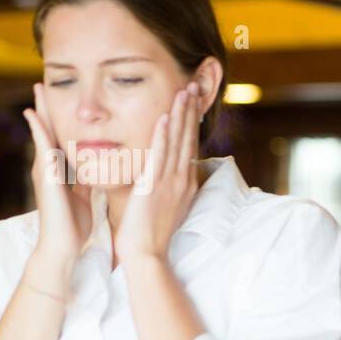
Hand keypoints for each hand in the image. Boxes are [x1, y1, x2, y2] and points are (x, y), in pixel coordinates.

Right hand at [23, 83, 92, 269]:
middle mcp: (49, 167)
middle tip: (42, 84)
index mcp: (60, 172)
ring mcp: (45, 170)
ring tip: (37, 89)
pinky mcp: (45, 176)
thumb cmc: (74, 226)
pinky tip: (32, 114)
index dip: (60, 121)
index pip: (61, 139)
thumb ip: (85, 183)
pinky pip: (41, 147)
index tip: (61, 102)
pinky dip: (37, 129)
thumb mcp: (84, 198)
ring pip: (43, 134)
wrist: (63, 245)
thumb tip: (94, 172)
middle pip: (49, 130)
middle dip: (46, 108)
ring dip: (40, 111)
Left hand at [115, 83, 201, 263]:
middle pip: (188, 138)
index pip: (190, 146)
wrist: (146, 253)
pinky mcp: (155, 187)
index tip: (192, 102)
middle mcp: (182, 180)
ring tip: (184, 91)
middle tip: (194, 85)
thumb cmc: (151, 235)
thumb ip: (168, 187)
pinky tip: (164, 117)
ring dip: (181, 115)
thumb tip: (169, 177)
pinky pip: (160, 156)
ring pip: (178, 142)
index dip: (192, 122)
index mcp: (184, 183)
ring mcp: (170, 183)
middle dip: (191, 111)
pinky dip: (163, 136)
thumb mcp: (166, 207)